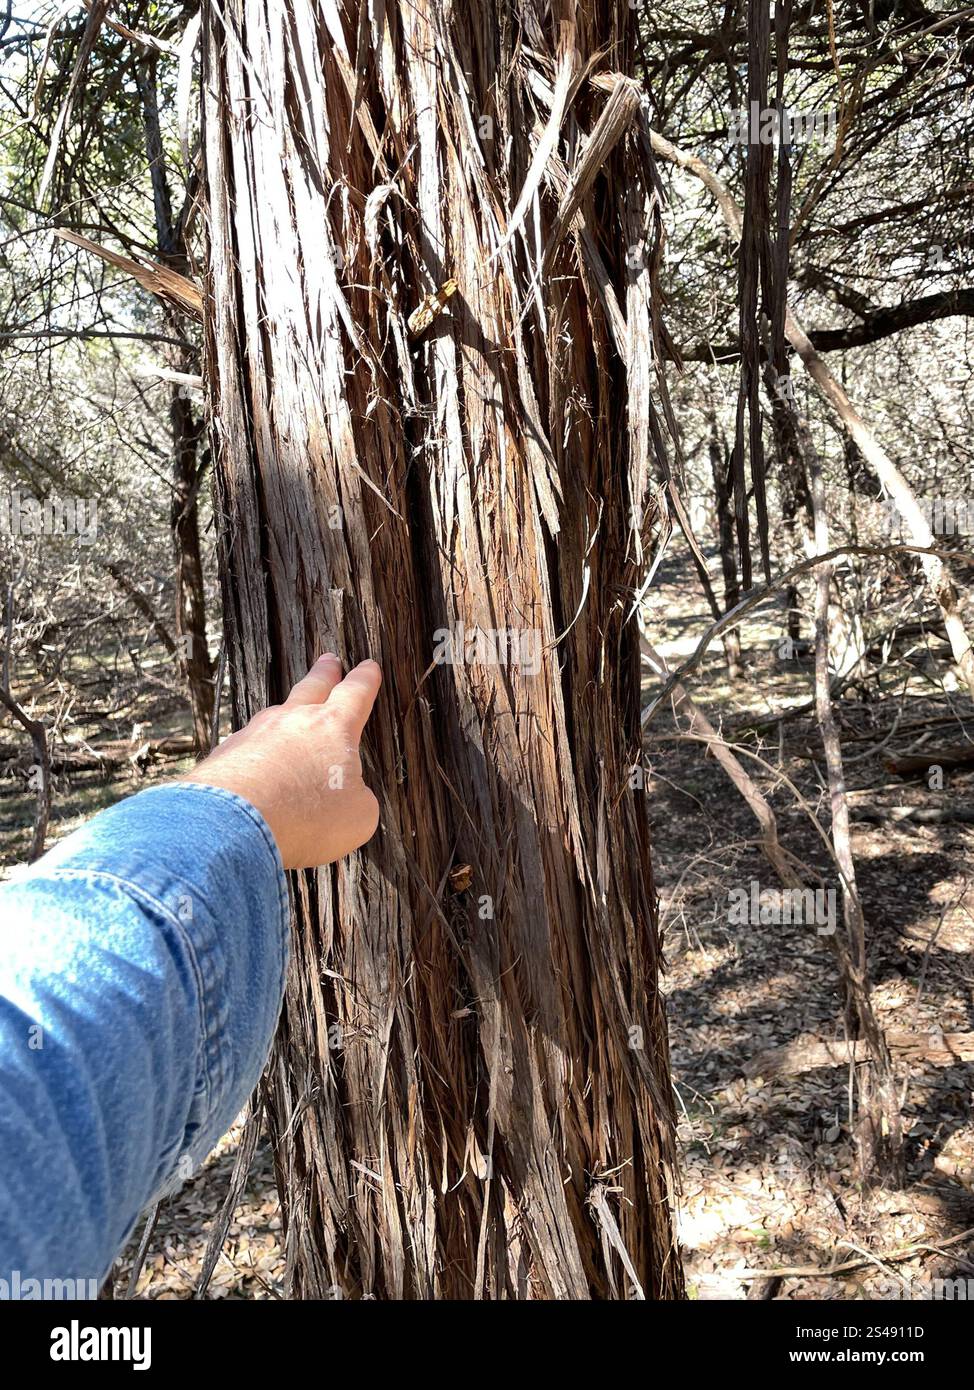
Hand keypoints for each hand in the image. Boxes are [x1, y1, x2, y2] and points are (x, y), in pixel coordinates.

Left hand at [180, 656, 381, 868]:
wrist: (234, 825)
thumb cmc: (306, 818)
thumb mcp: (358, 817)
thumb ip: (358, 799)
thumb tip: (346, 797)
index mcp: (333, 727)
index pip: (355, 694)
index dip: (365, 680)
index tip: (369, 667)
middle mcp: (293, 720)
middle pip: (312, 687)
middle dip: (325, 673)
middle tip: (329, 660)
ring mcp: (256, 733)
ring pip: (277, 713)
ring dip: (287, 711)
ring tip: (291, 712)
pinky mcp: (227, 753)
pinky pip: (248, 743)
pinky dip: (258, 749)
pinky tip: (258, 762)